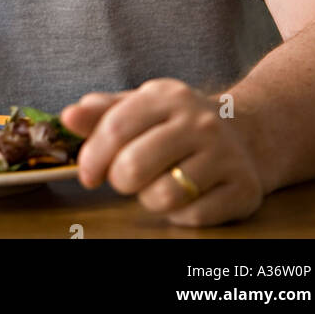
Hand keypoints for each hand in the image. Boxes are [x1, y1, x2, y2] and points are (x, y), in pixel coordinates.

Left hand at [60, 78, 264, 226]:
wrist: (248, 133)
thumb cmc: (179, 123)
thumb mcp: (141, 106)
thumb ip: (102, 112)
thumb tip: (67, 117)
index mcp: (167, 96)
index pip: (116, 128)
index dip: (93, 156)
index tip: (87, 175)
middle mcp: (199, 122)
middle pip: (134, 166)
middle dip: (120, 180)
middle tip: (126, 178)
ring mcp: (224, 155)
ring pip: (163, 197)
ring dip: (150, 200)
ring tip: (158, 184)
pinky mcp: (243, 189)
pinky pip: (193, 217)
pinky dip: (180, 214)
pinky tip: (186, 195)